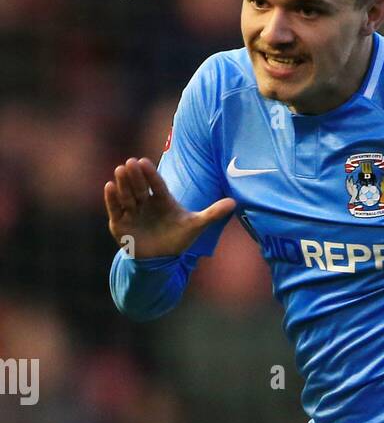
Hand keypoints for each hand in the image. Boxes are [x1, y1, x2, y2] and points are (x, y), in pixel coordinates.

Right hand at [104, 157, 235, 258]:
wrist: (160, 260)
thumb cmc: (177, 239)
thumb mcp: (195, 225)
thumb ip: (212, 213)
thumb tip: (235, 202)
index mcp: (162, 199)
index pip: (156, 184)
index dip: (150, 174)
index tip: (143, 162)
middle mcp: (145, 202)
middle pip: (140, 186)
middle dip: (135, 176)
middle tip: (130, 162)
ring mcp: (132, 211)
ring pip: (127, 195)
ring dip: (123, 183)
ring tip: (120, 170)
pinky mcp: (120, 223)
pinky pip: (115, 209)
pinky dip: (111, 199)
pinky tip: (108, 186)